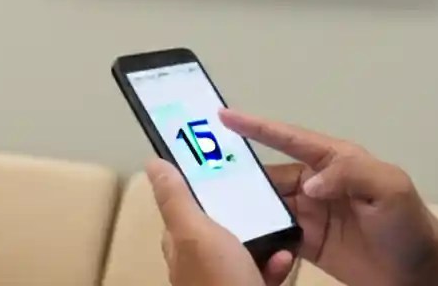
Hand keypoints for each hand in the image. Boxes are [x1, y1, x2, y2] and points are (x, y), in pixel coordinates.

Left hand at [147, 159, 294, 285]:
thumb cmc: (219, 280)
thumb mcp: (194, 232)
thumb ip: (176, 198)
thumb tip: (153, 163)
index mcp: (181, 245)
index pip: (184, 208)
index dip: (199, 187)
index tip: (220, 167)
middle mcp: (200, 263)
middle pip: (220, 226)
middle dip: (244, 212)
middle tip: (261, 197)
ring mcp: (225, 280)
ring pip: (247, 248)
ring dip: (266, 236)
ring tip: (280, 228)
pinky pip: (265, 272)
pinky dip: (276, 263)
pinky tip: (283, 259)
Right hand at [222, 110, 437, 285]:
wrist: (421, 272)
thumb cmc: (407, 223)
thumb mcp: (387, 187)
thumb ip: (350, 175)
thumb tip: (309, 185)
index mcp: (334, 161)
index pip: (289, 138)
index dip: (257, 127)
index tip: (224, 117)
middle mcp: (317, 183)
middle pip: (270, 176)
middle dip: (239, 174)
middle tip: (203, 175)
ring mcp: (311, 215)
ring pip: (268, 206)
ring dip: (244, 207)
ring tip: (212, 207)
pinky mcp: (309, 244)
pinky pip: (276, 235)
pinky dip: (257, 235)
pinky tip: (236, 237)